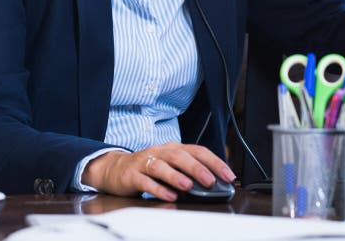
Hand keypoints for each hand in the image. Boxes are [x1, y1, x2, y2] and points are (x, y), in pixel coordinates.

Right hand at [82, 143, 235, 201]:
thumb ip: (187, 172)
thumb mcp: (170, 166)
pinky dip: (158, 189)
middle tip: (210, 180)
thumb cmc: (149, 168)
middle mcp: (160, 151)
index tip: (228, 175)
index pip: (197, 150)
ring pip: (161, 166)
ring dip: (176, 176)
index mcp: (173, 148)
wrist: (116, 169)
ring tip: (188, 186)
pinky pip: (146, 181)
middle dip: (196, 168)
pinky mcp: (132, 174)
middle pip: (180, 156)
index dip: (214, 162)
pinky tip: (169, 196)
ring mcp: (145, 161)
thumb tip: (212, 184)